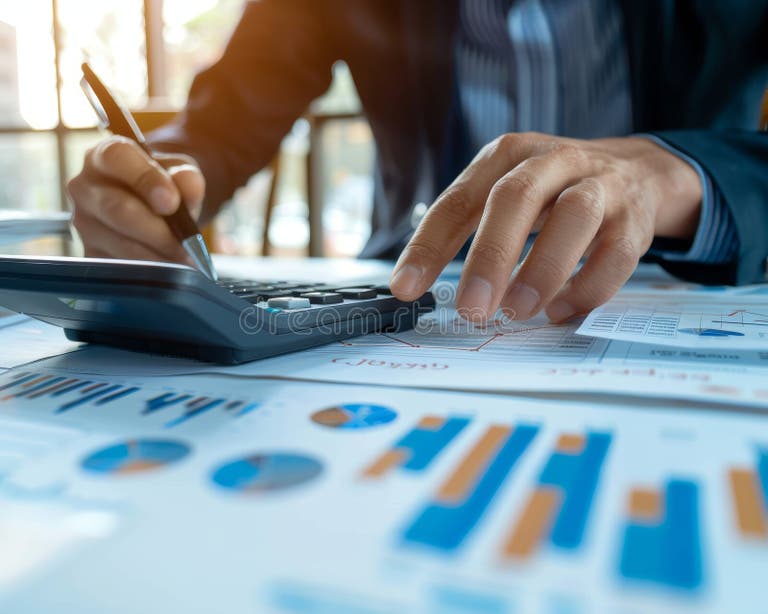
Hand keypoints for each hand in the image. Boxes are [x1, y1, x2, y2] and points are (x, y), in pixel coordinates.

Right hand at [67, 136, 204, 264]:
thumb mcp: (179, 172)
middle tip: (187, 244)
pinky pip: (120, 266)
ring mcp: (82, 222)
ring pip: (121, 243)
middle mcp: (84, 187)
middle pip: (118, 209)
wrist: (152, 205)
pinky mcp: (89, 252)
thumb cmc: (163, 183)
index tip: (171, 203)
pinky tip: (169, 267)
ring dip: (158, 255)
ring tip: (186, 258)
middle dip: (157, 230)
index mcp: (104, 155)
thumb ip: (186, 176)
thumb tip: (188, 186)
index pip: (117, 158)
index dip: (145, 180)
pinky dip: (150, 270)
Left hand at [390, 133, 701, 321]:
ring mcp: (599, 186)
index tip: (405, 288)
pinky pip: (616, 255)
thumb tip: (420, 284)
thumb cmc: (552, 189)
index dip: (429, 245)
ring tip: (516, 312)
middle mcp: (552, 161)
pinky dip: (587, 287)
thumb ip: (468, 226)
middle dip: (490, 255)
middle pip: (516, 198)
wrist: (636, 171)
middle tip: (470, 308)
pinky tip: (560, 311)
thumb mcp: (505, 189)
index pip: (459, 200)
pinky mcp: (634, 219)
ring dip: (543, 270)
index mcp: (507, 156)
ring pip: (574, 218)